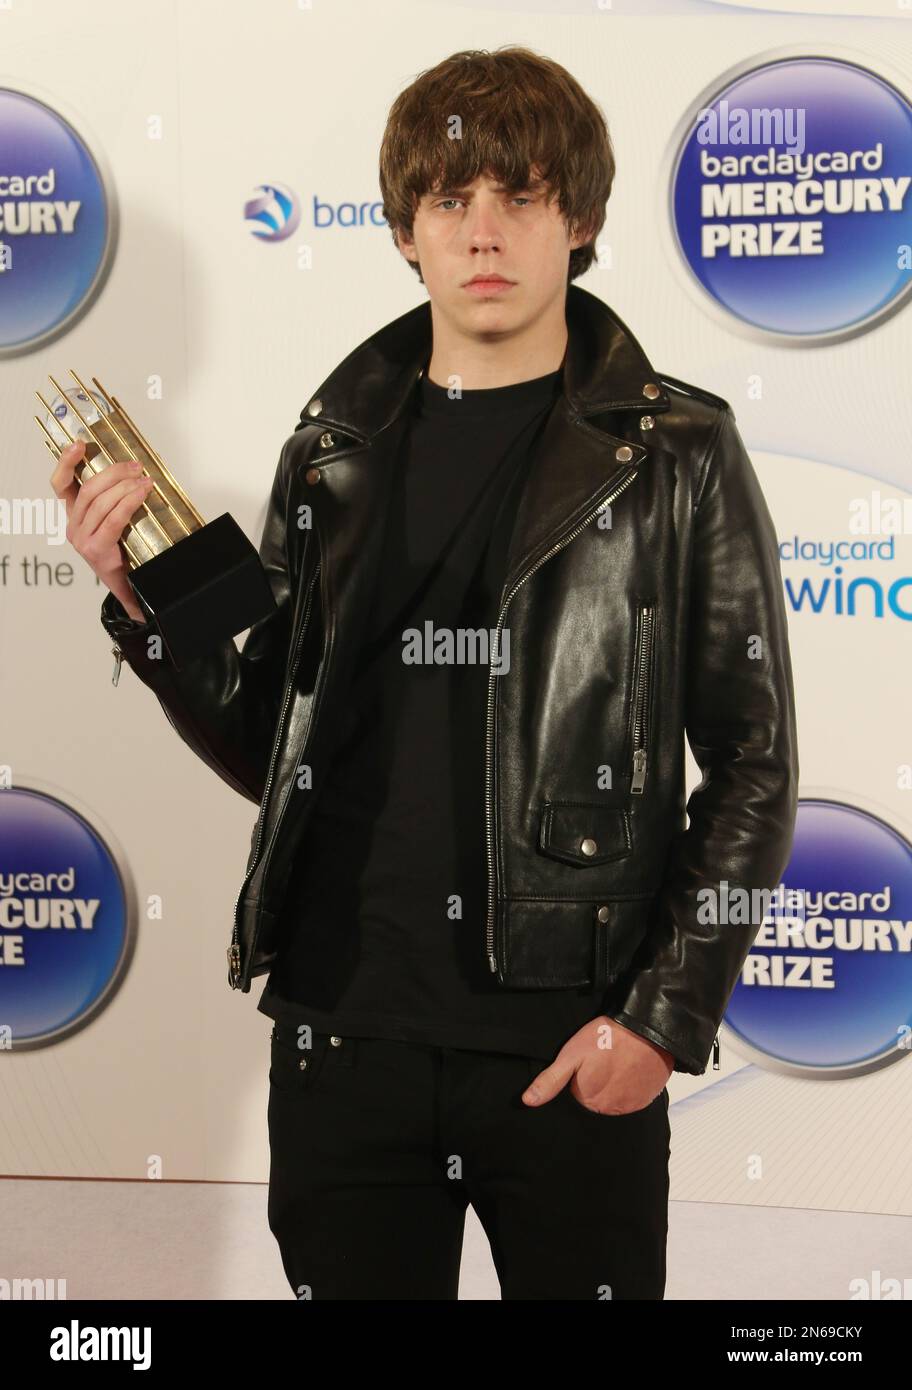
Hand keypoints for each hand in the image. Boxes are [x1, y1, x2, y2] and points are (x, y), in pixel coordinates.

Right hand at [51, 439, 152, 622]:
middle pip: (88, 489)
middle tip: (136, 466)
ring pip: (100, 503)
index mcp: (74, 516)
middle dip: (113, 472)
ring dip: (125, 486)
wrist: (130, 589)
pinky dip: (128, 503)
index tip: (78, 445)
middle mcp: (74, 526)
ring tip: (145, 480)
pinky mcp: (96, 550)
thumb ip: (117, 502)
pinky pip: (112, 520)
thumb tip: (136, 472)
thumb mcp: (116, 525)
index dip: (66, 463)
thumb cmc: (124, 554)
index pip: (61, 485)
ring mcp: (82, 539)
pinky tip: (141, 494)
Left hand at [521, 1015, 673, 1114]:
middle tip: (602, 1061)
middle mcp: (608, 1109)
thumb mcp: (571, 1054)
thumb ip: (550, 1080)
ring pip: (614, 1099)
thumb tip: (528, 1101)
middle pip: (595, 1100)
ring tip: (616, 1063)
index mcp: (587, 1100)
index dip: (578, 1079)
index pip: (576, 1097)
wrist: (645, 1029)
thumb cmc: (606, 1038)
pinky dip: (630, 1087)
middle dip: (596, 1084)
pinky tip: (629, 1069)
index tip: (586, 1064)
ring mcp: (629, 1106)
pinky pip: (632, 1098)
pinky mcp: (646, 1100)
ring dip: (614, 1086)